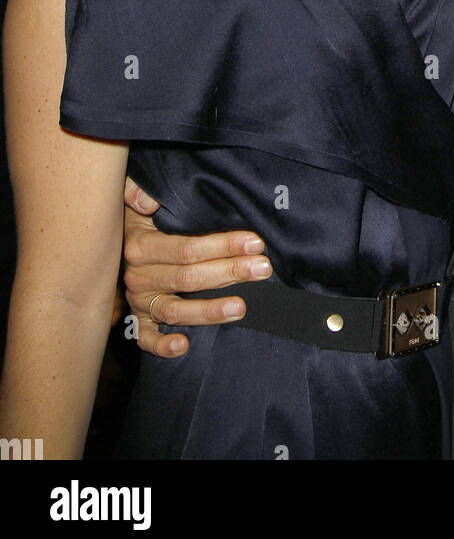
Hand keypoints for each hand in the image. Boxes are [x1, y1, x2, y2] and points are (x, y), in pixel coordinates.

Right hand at [123, 177, 271, 357]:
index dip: (222, 245)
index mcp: (140, 246)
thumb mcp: (131, 194)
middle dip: (229, 272)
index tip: (255, 242)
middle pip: (188, 278)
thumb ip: (137, 192)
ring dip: (208, 311)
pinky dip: (161, 346)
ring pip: (174, 310)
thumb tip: (148, 201)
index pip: (187, 249)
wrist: (106, 241)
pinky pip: (146, 338)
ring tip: (241, 308)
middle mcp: (138, 276)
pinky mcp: (138, 319)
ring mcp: (139, 300)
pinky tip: (183, 346)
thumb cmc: (136, 215)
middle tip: (262, 269)